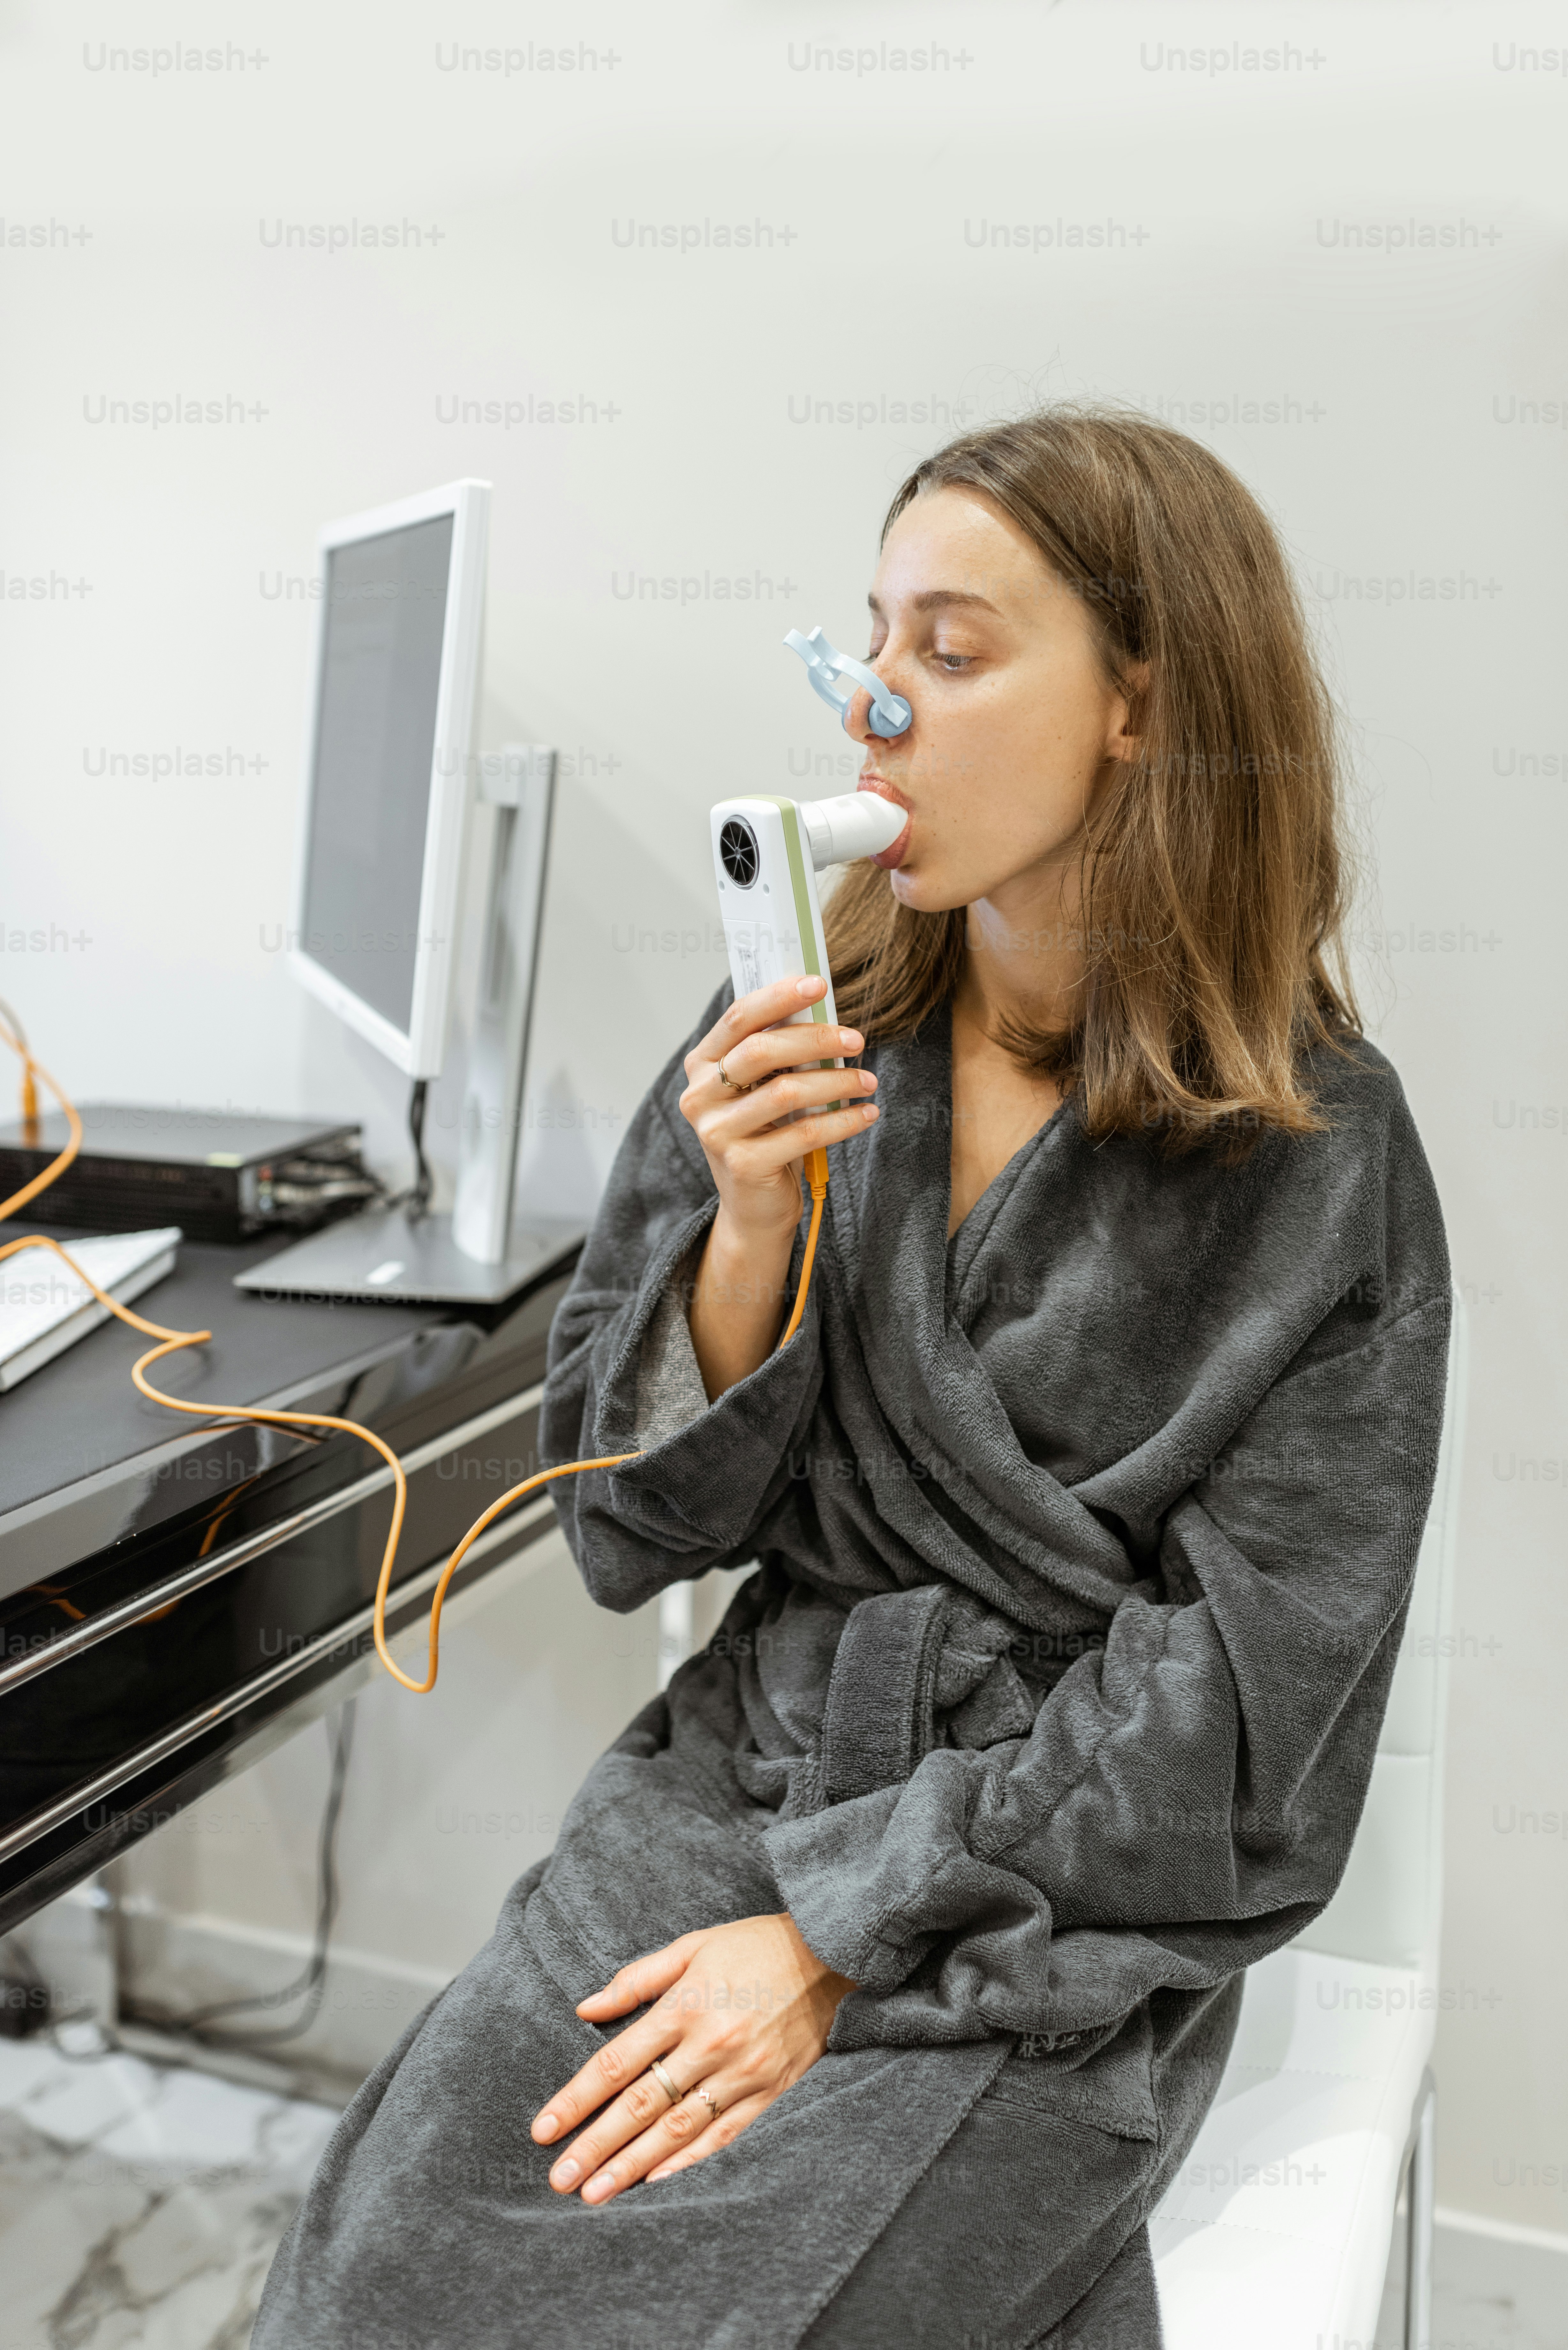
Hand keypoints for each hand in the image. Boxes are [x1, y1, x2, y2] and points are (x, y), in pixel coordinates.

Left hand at [530, 1914, 854, 2203]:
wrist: (830, 1951)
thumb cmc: (754, 1945)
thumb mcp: (692, 1946)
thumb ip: (637, 1979)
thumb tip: (585, 2008)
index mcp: (684, 2007)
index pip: (617, 2062)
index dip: (577, 2098)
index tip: (543, 2129)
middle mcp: (709, 2044)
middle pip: (641, 2104)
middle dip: (596, 2145)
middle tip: (559, 2179)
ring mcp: (742, 2072)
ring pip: (678, 2129)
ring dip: (633, 2164)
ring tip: (596, 2194)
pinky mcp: (770, 2090)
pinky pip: (724, 2135)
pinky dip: (689, 2161)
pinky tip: (657, 2181)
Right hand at [679, 977, 877, 1395]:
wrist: (755, 1206)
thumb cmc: (766, 1134)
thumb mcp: (766, 1087)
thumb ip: (778, 1050)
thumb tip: (820, 1004)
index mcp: (702, 1066)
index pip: (737, 1019)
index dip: (778, 997)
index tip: (819, 984)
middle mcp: (699, 1096)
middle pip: (761, 1051)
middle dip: (816, 1039)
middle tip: (857, 1039)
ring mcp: (716, 1133)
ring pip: (787, 1092)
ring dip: (837, 1082)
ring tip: (868, 1081)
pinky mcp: (742, 1165)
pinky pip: (803, 1133)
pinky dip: (843, 1121)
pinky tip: (867, 1113)